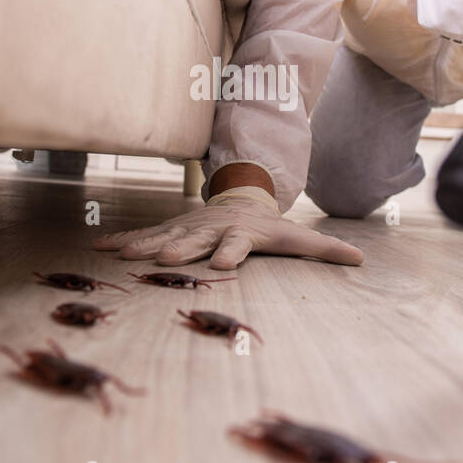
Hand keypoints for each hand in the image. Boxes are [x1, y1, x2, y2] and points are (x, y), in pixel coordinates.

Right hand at [92, 186, 364, 269]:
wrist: (241, 198)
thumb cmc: (272, 226)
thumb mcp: (299, 237)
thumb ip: (326, 250)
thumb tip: (362, 259)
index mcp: (242, 233)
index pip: (238, 244)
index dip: (232, 252)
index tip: (222, 264)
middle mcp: (211, 230)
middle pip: (196, 240)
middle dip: (182, 248)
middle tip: (168, 258)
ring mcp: (187, 228)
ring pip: (163, 236)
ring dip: (143, 247)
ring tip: (122, 258)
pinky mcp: (169, 229)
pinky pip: (143, 235)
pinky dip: (122, 241)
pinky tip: (100, 249)